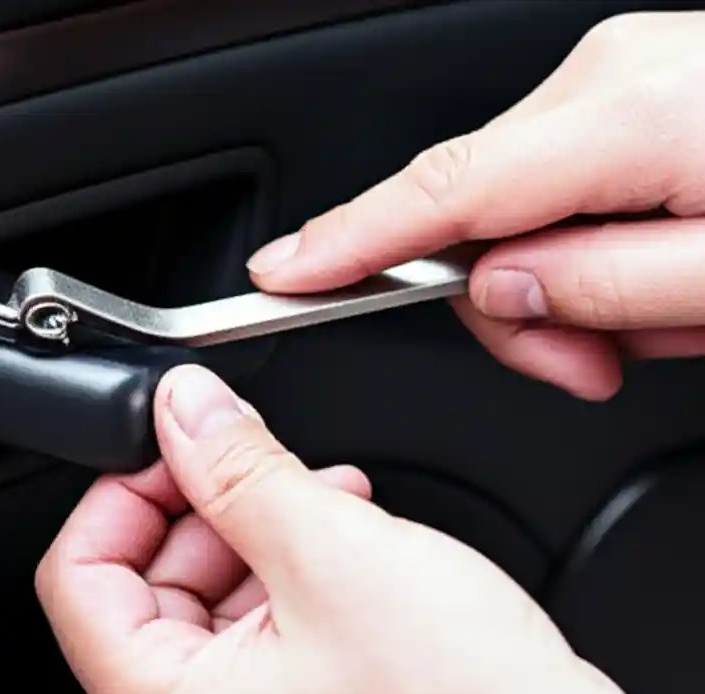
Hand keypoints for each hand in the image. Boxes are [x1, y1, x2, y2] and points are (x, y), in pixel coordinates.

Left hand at [35, 365, 663, 693]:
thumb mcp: (334, 557)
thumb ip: (242, 470)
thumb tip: (183, 407)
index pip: (76, 578)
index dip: (116, 493)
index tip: (164, 444)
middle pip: (142, 580)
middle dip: (202, 502)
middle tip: (248, 455)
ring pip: (209, 593)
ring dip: (256, 523)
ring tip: (319, 490)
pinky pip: (264, 618)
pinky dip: (293, 562)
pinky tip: (344, 527)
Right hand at [246, 11, 704, 400]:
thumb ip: (606, 290)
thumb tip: (499, 290)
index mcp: (624, 114)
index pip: (443, 191)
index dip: (351, 241)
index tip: (282, 276)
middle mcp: (605, 77)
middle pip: (476, 212)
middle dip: (518, 305)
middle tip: (599, 363)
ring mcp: (621, 74)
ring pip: (521, 208)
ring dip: (573, 283)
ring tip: (672, 314)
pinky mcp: (640, 88)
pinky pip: (569, 184)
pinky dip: (600, 242)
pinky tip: (668, 267)